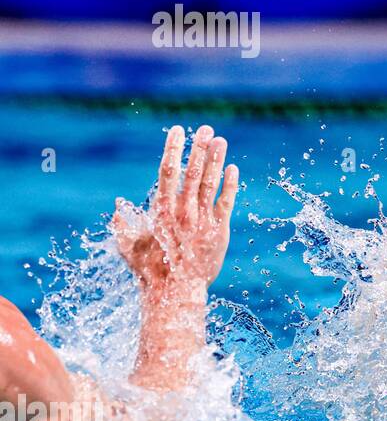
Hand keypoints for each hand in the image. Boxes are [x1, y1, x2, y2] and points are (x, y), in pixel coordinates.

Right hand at [112, 125, 238, 291]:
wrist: (175, 292)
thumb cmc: (150, 271)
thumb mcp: (128, 247)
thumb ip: (123, 226)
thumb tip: (118, 207)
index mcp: (160, 210)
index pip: (167, 171)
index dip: (173, 149)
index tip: (178, 131)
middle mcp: (182, 211)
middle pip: (191, 172)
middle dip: (198, 148)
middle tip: (204, 128)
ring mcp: (201, 219)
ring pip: (209, 183)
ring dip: (215, 160)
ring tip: (220, 140)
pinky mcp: (219, 230)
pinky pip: (226, 202)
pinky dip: (230, 184)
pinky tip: (233, 168)